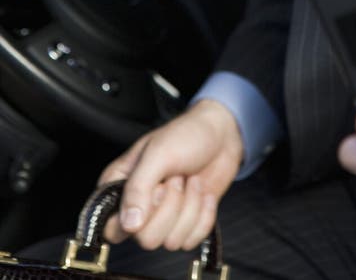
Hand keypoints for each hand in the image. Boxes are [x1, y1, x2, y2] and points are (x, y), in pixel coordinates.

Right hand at [100, 98, 242, 250]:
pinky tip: (203, 193)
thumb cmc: (186, 135)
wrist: (222, 135)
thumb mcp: (159, 153)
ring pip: (171, 241)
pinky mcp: (185, 223)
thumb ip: (138, 187)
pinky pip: (191, 241)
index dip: (138, 215)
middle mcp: (138, 207)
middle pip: (146, 239)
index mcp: (120, 187)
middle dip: (171, 207)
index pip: (113, 228)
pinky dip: (204, 215)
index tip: (156, 188)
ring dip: (190, 207)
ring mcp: (162, 217)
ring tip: (191, 180)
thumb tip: (129, 226)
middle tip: (177, 178)